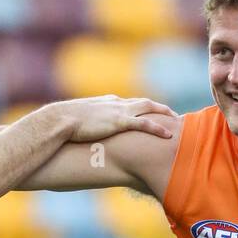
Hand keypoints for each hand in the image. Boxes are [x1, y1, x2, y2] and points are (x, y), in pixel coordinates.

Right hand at [59, 95, 177, 142]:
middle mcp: (116, 103)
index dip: (145, 108)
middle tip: (173, 116)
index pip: (132, 103)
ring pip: (148, 109)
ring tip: (177, 123)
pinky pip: (144, 124)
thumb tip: (90, 135)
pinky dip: (157, 128)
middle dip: (160, 108)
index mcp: (109, 102)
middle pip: (144, 102)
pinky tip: (169, 135)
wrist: (60, 120)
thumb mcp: (82, 122)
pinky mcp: (118, 122)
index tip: (155, 113)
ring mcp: (118, 111)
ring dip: (164, 114)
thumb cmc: (66, 124)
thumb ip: (91, 125)